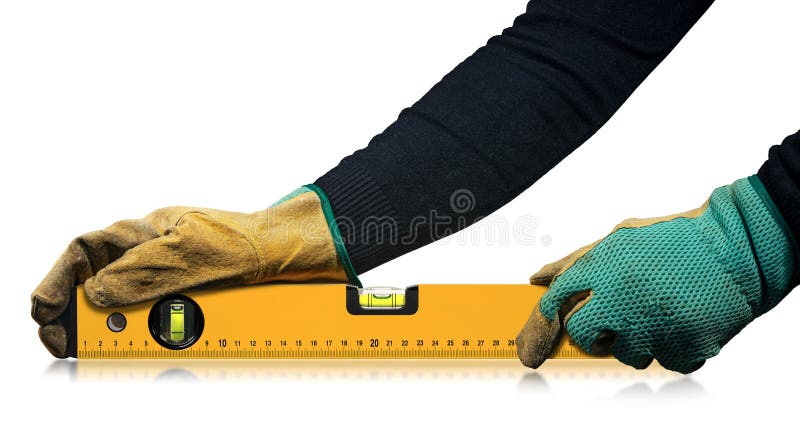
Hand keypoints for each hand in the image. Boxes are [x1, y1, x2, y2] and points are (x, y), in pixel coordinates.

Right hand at [31, 186, 355, 357]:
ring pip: (129, 307)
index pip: (85, 252)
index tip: (44, 310)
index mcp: (145, 233)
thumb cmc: (246, 239)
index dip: (59, 281)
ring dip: (119, 328)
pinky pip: (162, 320)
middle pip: (100, 286)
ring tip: (114, 345)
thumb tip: (97, 294)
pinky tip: (158, 341)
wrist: (292, 253)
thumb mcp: (190, 252)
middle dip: (79, 315)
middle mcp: (152, 255)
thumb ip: (142, 272)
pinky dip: (154, 334)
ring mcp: (171, 278)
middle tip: (67, 343)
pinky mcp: (192, 300)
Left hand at [515, 176, 795, 372]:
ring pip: (625, 354)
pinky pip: (664, 361)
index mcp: (602, 269)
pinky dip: (670, 347)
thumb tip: (537, 279)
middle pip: (584, 336)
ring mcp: (653, 329)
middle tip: (615, 318)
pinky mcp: (683, 349)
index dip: (539, 328)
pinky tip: (679, 320)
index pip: (554, 305)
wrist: (734, 249)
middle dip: (593, 333)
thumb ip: (574, 262)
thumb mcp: (617, 238)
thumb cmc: (673, 240)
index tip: (529, 349)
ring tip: (657, 309)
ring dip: (636, 339)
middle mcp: (621, 301)